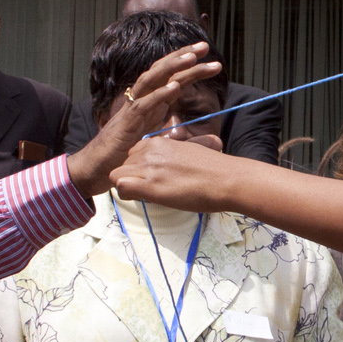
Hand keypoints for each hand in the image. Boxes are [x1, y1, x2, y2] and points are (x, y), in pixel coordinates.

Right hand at [64, 42, 222, 197]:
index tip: (212, 59)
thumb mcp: (164, 143)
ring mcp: (133, 108)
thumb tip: (216, 139)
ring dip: (171, 67)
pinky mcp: (127, 122)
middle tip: (205, 46)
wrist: (99, 168)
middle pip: (163, 71)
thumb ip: (188, 138)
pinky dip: (159, 95)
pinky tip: (174, 86)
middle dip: (184, 57)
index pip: (173, 78)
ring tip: (191, 58)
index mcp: (153, 102)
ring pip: (152, 80)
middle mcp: (142, 99)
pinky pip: (143, 104)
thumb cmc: (129, 155)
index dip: (191, 66)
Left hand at [112, 135, 240, 212]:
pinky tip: (141, 199)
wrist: (225, 179)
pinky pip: (121, 186)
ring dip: (128, 187)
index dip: (139, 169)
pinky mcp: (149, 185)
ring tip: (148, 196)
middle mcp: (149, 151)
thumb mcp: (188, 153)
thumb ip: (171, 157)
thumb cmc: (214, 170)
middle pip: (124, 165)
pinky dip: (126, 194)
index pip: (133, 154)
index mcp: (159, 142)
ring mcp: (148, 167)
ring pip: (117, 175)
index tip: (152, 179)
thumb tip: (170, 168)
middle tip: (152, 190)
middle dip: (132, 178)